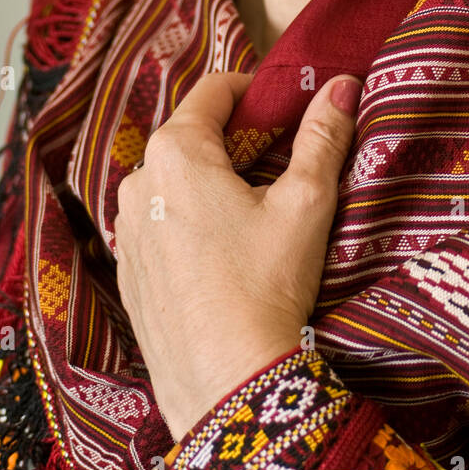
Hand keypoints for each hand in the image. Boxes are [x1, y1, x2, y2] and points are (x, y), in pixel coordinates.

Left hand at [113, 69, 361, 441]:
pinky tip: (229, 255)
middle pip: (192, 137)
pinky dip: (192, 225)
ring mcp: (128, 233)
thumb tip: (340, 85)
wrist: (228, 384)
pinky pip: (162, 227)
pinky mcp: (130, 275)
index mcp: (175, 153)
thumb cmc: (265, 285)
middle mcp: (137, 184)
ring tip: (259, 213)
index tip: (286, 106)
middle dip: (237, 141)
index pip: (213, 91)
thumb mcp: (305, 202)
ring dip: (213, 184)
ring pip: (174, 184)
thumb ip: (322, 136)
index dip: (256, 91)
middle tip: (283, 162)